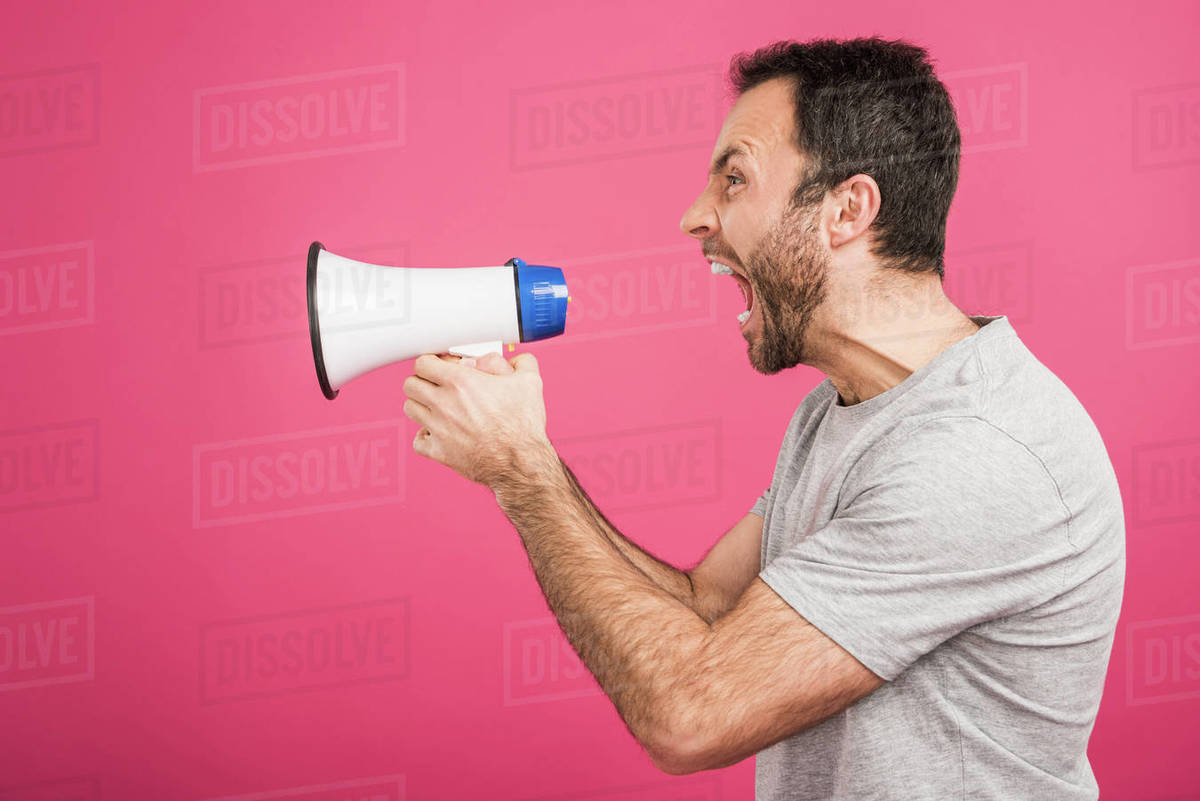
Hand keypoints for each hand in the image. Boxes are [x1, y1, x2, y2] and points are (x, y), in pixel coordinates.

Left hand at [402, 351, 554, 488]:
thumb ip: (522, 363)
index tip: (440, 367)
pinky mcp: (439, 452)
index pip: (423, 363)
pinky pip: (417, 440)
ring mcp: (438, 429)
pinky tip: (439, 432)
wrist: (521, 462)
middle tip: (436, 384)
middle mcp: (444, 403)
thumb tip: (516, 360)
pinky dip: (424, 435)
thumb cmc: (524, 425)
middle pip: (410, 384)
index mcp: (461, 382)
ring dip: (420, 404)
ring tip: (436, 407)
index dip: (431, 362)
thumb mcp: (531, 383)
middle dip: (422, 381)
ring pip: (410, 408)